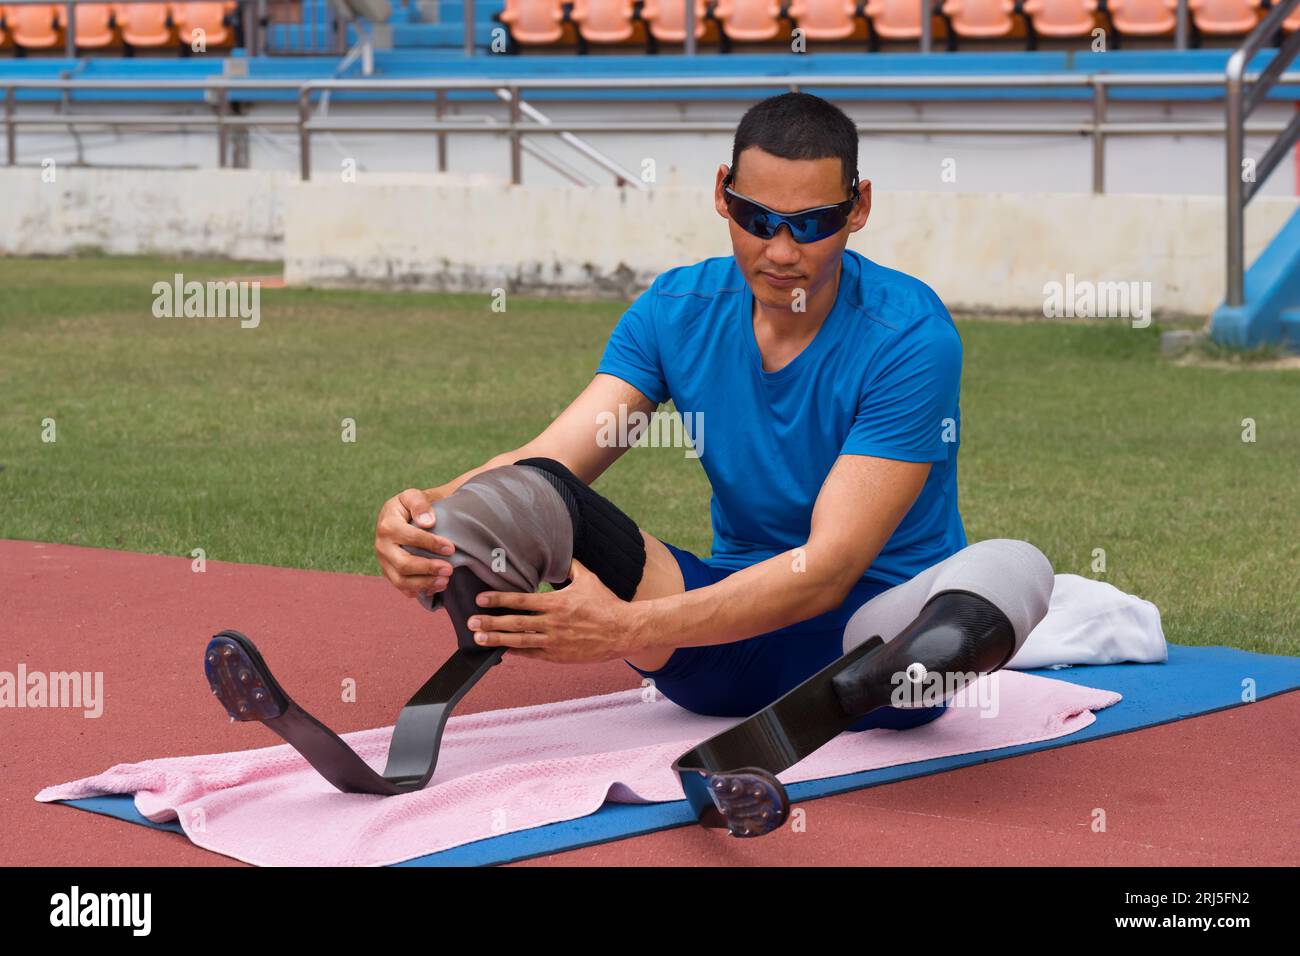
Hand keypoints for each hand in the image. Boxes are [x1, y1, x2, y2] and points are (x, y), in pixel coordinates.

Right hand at [374, 487, 455, 600]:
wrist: (400, 516)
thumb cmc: (410, 506)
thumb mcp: (414, 496)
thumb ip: (420, 505)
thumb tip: (428, 522)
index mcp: (387, 524)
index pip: (410, 537)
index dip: (431, 544)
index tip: (451, 548)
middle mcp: (382, 545)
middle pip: (403, 564)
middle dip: (428, 568)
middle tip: (450, 570)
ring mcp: (384, 561)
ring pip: (400, 580)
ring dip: (424, 584)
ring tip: (445, 581)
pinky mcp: (389, 572)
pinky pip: (401, 587)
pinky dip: (418, 590)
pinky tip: (435, 587)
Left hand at [466, 559, 641, 662]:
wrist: (624, 630)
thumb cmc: (606, 603)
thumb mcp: (589, 579)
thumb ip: (571, 566)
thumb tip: (560, 552)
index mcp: (556, 602)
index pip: (521, 600)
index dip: (499, 599)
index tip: (481, 599)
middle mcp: (553, 623)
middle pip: (515, 623)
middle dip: (490, 622)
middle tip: (470, 622)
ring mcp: (555, 641)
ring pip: (519, 641)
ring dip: (497, 640)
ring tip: (478, 638)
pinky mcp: (559, 656)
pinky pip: (533, 654)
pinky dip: (516, 652)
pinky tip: (501, 651)